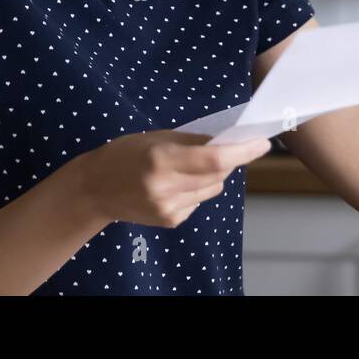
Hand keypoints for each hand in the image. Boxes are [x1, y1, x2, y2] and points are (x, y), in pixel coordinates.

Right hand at [81, 130, 270, 227]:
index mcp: (161, 159)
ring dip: (213, 175)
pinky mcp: (171, 221)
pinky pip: (200, 200)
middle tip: (234, 145)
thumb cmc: (125, 154)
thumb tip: (229, 141)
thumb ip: (192, 141)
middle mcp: (166, 187)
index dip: (243, 151)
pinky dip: (198, 189)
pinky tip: (177, 183)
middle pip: (218, 174)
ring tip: (190, 166)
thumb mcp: (157, 138)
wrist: (95, 189)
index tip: (263, 143)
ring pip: (213, 189)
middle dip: (232, 159)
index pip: (214, 159)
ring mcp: (168, 208)